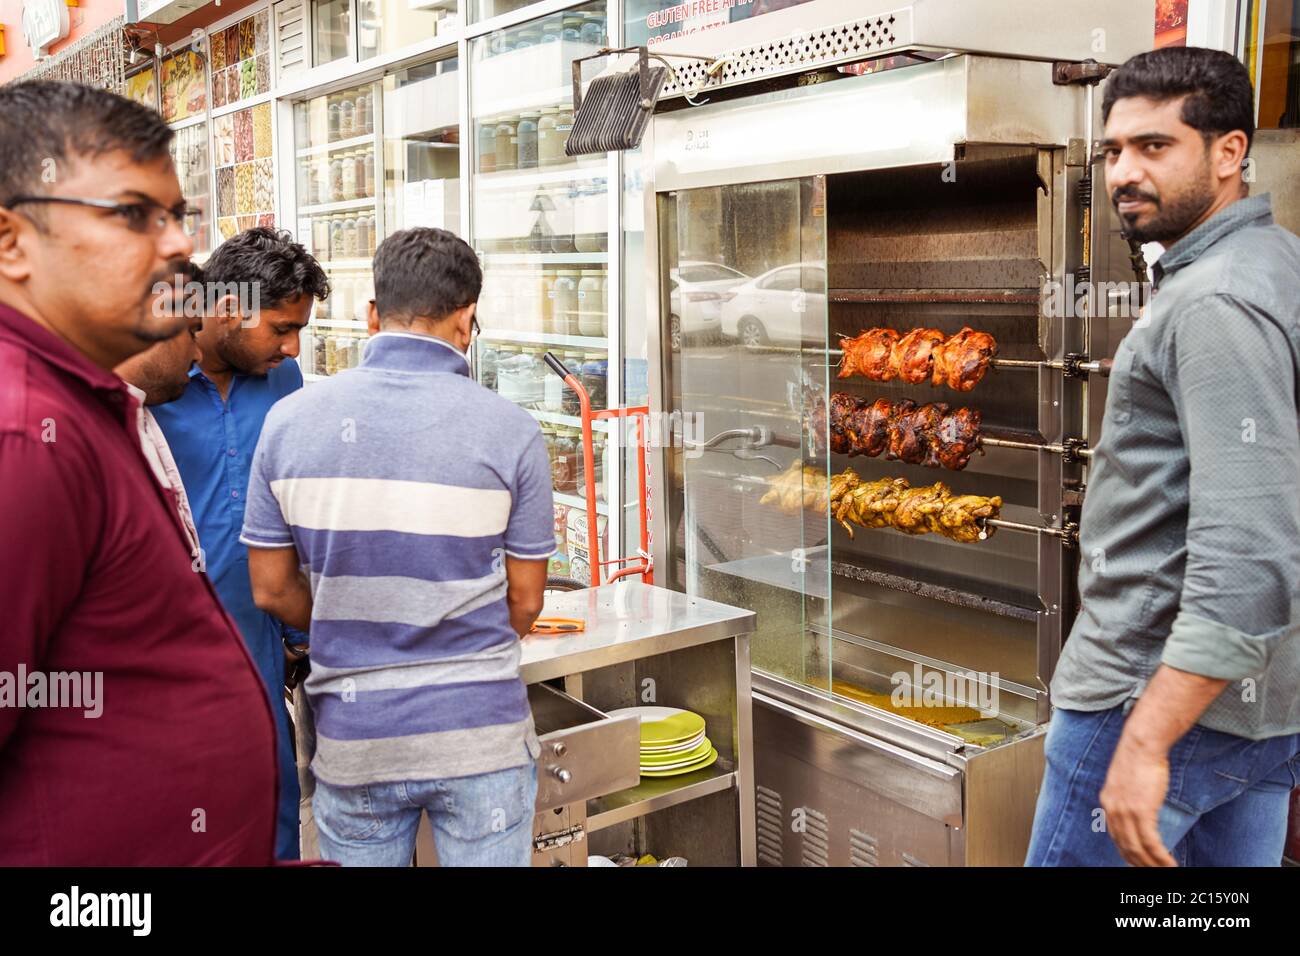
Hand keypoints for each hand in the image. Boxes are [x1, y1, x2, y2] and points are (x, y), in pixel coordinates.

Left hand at [1100, 735, 1176, 866]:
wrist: (1141, 745)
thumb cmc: (1139, 759)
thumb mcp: (1127, 781)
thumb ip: (1129, 798)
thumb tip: (1139, 809)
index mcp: (1108, 803)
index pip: (1116, 837)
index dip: (1128, 853)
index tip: (1138, 863)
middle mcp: (1113, 810)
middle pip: (1125, 848)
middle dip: (1140, 864)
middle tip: (1153, 873)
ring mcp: (1125, 812)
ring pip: (1138, 849)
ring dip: (1153, 865)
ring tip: (1165, 872)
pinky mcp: (1141, 812)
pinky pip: (1151, 843)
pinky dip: (1161, 857)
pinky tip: (1170, 864)